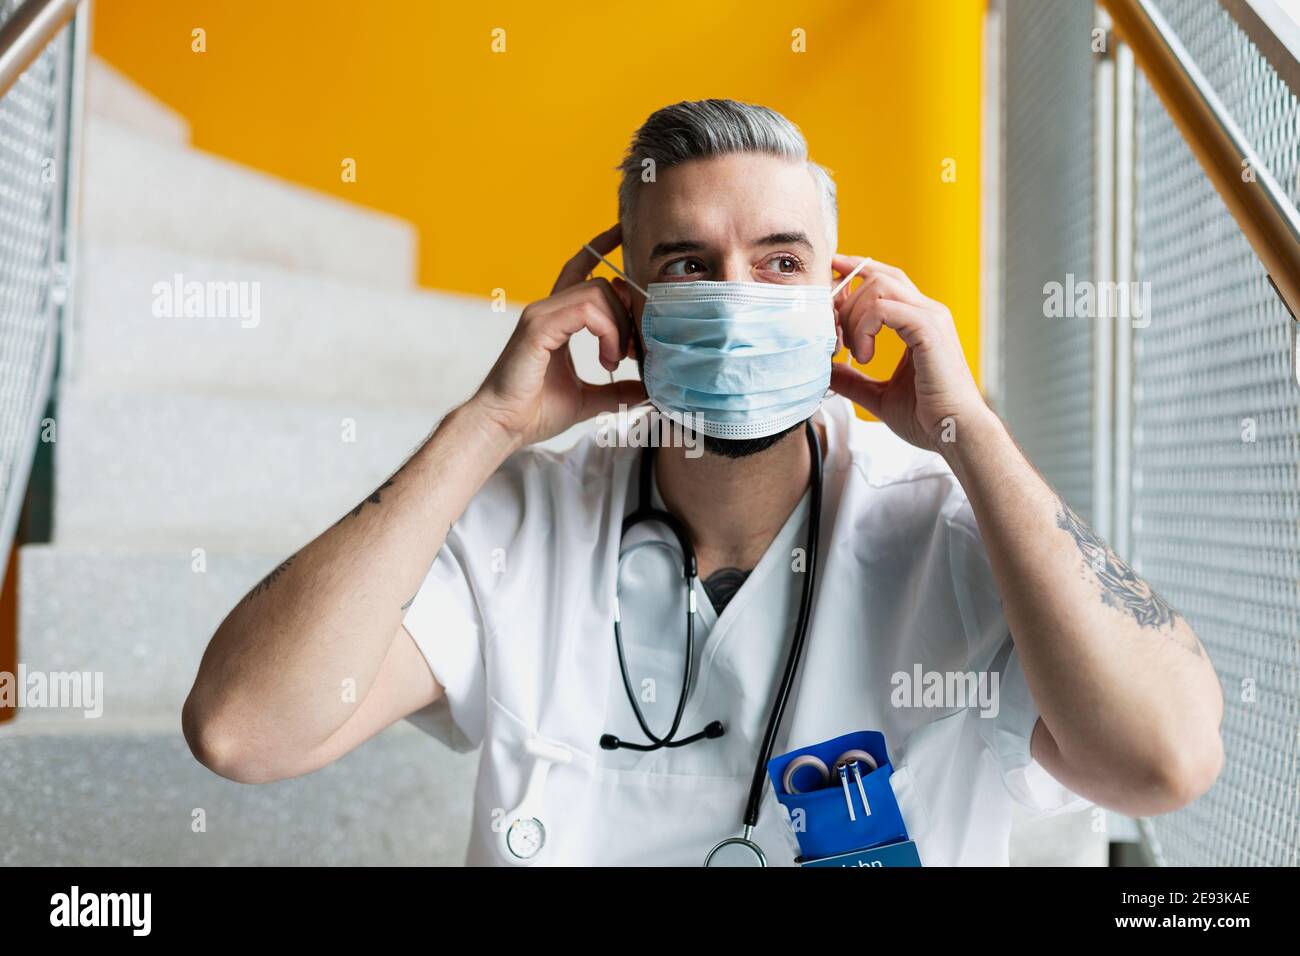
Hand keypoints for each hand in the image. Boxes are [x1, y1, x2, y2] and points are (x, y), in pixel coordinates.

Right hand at [469, 225, 646, 447]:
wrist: (503, 428)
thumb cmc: (534, 413)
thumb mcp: (588, 400)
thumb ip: (617, 391)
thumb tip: (648, 390)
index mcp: (555, 320)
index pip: (580, 269)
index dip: (601, 248)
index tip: (623, 234)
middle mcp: (546, 310)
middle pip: (601, 284)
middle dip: (626, 314)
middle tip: (630, 352)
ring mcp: (540, 315)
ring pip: (596, 293)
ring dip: (618, 327)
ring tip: (613, 360)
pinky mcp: (537, 327)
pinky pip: (585, 311)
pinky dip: (606, 333)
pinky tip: (606, 359)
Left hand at [828, 255, 989, 453]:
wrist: (955, 434)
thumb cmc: (926, 418)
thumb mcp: (879, 395)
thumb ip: (853, 381)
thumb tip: (827, 372)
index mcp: (919, 322)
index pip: (885, 279)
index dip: (854, 273)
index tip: (830, 281)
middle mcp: (927, 312)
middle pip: (878, 275)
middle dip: (845, 297)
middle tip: (833, 332)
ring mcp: (931, 317)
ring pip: (879, 285)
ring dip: (854, 315)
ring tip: (854, 351)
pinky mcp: (929, 329)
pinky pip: (885, 308)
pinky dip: (865, 328)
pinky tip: (865, 357)